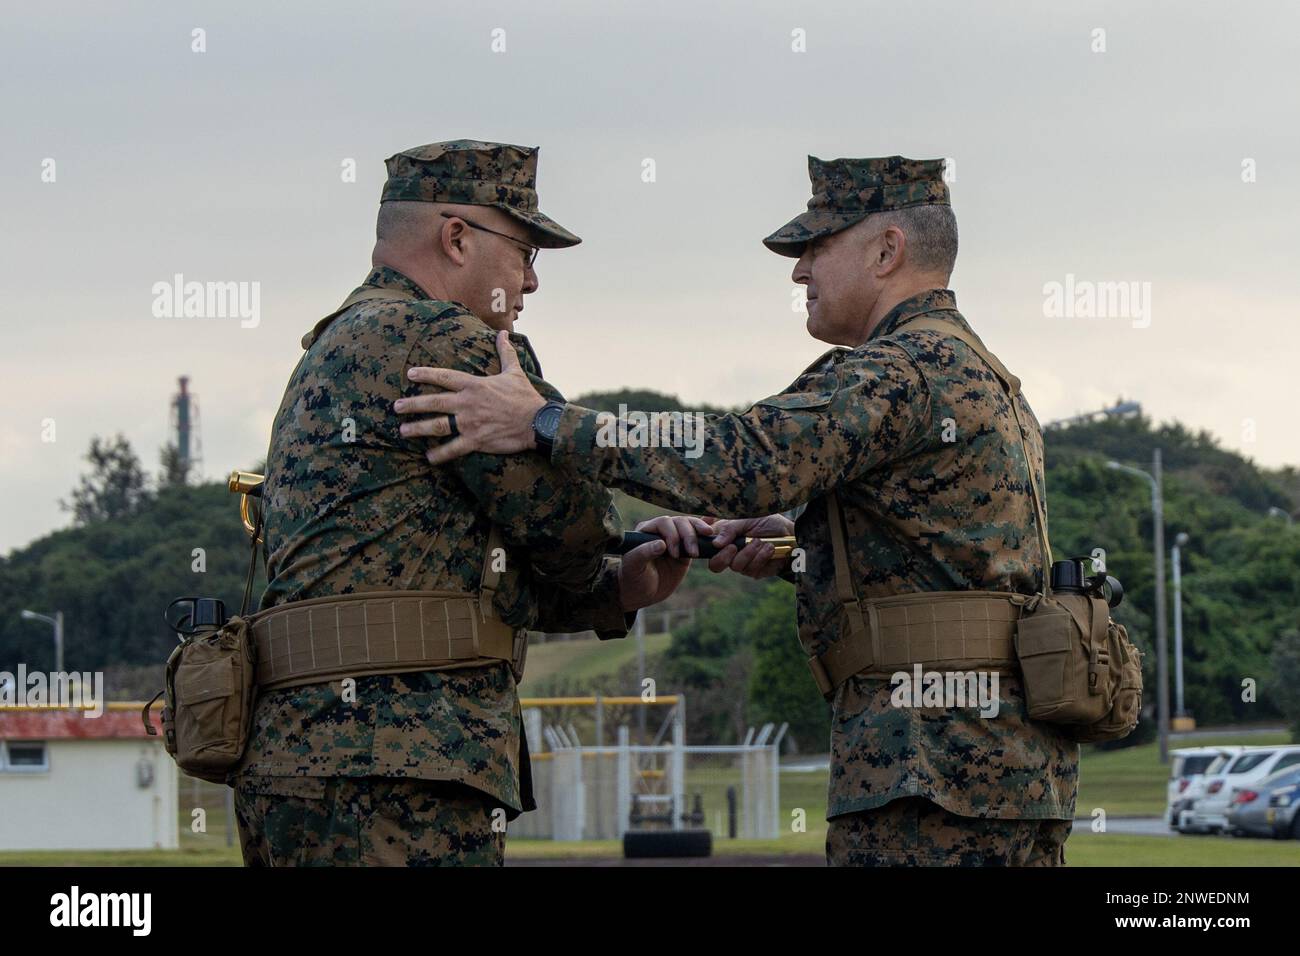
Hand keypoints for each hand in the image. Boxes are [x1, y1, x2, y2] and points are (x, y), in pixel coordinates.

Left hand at [395, 330, 546, 465]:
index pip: (444, 377)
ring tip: (403, 431)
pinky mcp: (476, 440)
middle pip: (433, 402)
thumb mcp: (514, 371)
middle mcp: (467, 403)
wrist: (537, 421)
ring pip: (437, 426)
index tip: (410, 374)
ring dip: (418, 428)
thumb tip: (503, 333)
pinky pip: (453, 448)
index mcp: (474, 385)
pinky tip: (429, 457)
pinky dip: (440, 454)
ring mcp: (469, 423)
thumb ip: (505, 352)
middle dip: (412, 404)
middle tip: (396, 406)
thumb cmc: (525, 396)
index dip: (426, 375)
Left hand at [616, 515, 712, 610]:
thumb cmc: (633, 578)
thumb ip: (643, 553)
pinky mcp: (685, 548)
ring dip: (697, 535)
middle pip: (679, 522)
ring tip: (699, 551)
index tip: (674, 553)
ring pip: (689, 526)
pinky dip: (704, 534)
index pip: (663, 523)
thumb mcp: (634, 567)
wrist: (642, 593)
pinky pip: (696, 538)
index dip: (672, 534)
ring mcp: (674, 538)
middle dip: (688, 535)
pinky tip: (711, 533)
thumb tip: (661, 544)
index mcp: (646, 531)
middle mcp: (660, 530)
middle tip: (692, 554)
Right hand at [706, 513, 795, 578]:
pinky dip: (761, 557)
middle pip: (715, 566)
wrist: (788, 532)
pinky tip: (769, 548)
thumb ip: (729, 529)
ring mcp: (742, 564)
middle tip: (734, 547)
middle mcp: (730, 554)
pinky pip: (753, 569)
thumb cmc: (765, 522)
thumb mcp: (745, 519)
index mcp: (724, 539)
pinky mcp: (755, 571)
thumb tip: (716, 544)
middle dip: (725, 557)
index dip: (707, 550)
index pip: (707, 550)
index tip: (720, 543)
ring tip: (760, 541)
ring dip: (749, 553)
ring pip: (736, 566)